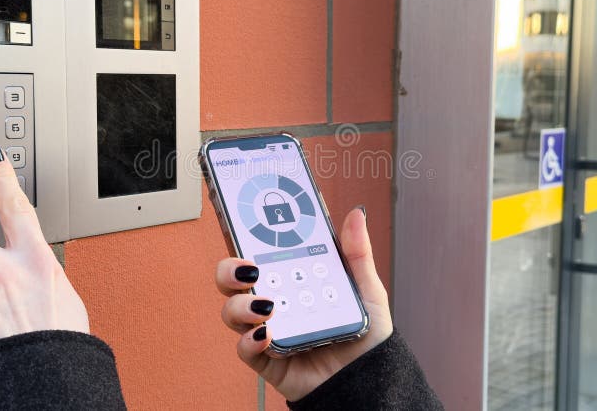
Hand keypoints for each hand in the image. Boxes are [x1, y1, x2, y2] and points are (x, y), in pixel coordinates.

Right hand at [215, 207, 392, 401]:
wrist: (367, 382)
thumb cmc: (364, 335)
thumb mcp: (366, 290)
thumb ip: (358, 254)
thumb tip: (356, 214)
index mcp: (291, 278)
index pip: (261, 252)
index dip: (247, 237)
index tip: (248, 223)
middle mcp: (272, 300)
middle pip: (233, 279)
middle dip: (229, 269)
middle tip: (248, 267)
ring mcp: (266, 328)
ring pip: (232, 311)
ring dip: (240, 305)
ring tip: (265, 305)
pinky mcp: (265, 358)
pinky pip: (244, 348)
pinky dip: (249, 340)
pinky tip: (265, 334)